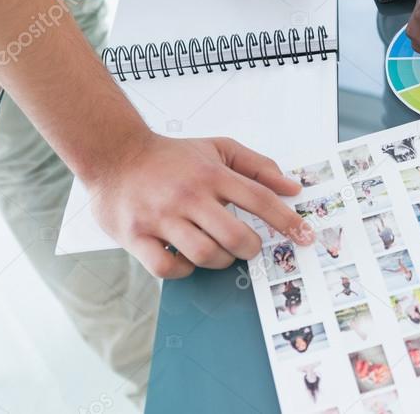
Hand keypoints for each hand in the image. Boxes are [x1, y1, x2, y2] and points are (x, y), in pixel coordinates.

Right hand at [87, 132, 313, 278]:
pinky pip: (168, 268)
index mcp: (212, 174)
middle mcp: (189, 195)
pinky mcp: (136, 236)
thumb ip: (258, 166)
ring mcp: (161, 217)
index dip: (287, 221)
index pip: (259, 199)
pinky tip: (188, 259)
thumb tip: (293, 188)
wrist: (114, 154)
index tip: (305, 236)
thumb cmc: (172, 156)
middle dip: (251, 248)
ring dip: (222, 261)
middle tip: (250, 247)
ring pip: (205, 254)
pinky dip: (185, 270)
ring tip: (221, 252)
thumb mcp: (218, 149)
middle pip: (235, 235)